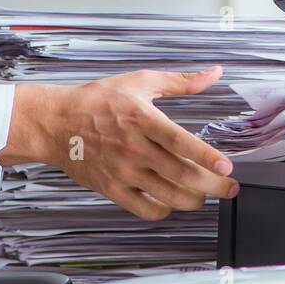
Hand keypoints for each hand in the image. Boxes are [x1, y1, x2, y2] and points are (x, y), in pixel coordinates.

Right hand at [0, 64, 238, 219]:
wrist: (54, 123)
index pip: (180, 142)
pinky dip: (165, 210)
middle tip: (230, 187)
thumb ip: (181, 81)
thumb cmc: (96, 100)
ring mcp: (122, 172)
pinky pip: (145, 209)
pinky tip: (172, 201)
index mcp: (142, 119)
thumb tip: (214, 73)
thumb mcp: (139, 82)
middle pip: (182, 175)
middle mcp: (134, 148)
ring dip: (195, 200)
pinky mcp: (112, 189)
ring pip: (168, 196)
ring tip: (205, 194)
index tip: (227, 166)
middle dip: (214, 185)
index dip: (206, 156)